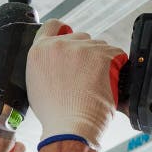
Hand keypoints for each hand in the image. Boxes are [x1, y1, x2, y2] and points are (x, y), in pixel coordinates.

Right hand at [26, 19, 127, 149]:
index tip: (68, 34)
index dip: (62, 30)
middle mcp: (60, 45)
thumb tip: (57, 59)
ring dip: (100, 59)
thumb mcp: (35, 84)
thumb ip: (44, 63)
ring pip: (98, 46)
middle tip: (85, 74)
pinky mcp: (104, 54)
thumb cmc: (54, 113)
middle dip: (84, 51)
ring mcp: (83, 48)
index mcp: (39, 51)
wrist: (70, 126)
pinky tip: (106, 83)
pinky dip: (116, 66)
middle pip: (79, 37)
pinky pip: (116, 54)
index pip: (52, 25)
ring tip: (94, 83)